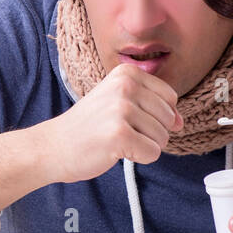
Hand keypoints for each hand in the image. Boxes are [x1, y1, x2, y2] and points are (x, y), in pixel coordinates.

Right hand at [39, 63, 182, 183]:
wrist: (53, 146)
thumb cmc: (87, 127)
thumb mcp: (116, 101)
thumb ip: (151, 106)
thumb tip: (179, 122)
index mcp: (127, 74)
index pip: (170, 98)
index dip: (156, 116)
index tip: (128, 118)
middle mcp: (125, 87)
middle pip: (168, 119)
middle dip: (150, 133)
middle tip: (119, 131)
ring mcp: (122, 110)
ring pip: (163, 138)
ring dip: (142, 146)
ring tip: (115, 140)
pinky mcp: (120, 134)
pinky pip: (152, 153)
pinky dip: (138, 158)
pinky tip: (115, 151)